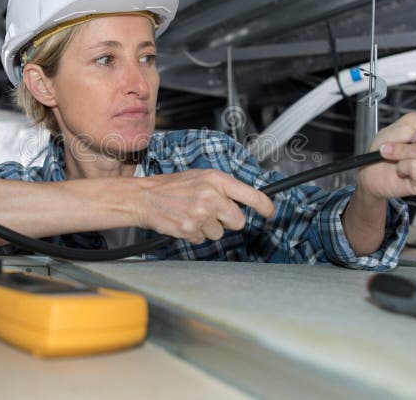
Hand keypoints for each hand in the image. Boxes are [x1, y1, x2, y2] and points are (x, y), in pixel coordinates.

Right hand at [134, 169, 275, 243]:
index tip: (270, 212)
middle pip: (238, 221)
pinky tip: (185, 221)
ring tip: (193, 215)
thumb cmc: (172, 187)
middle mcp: (211, 196)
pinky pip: (203, 238)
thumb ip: (223, 188)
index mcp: (216, 179)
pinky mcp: (190, 229)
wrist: (145, 197)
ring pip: (220, 233)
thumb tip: (244, 201)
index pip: (251, 195)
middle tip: (214, 214)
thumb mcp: (201, 177)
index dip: (264, 206)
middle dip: (228, 221)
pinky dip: (195, 233)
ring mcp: (201, 214)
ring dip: (209, 228)